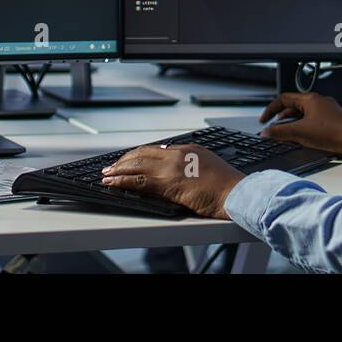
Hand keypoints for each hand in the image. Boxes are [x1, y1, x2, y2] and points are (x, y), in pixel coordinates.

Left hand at [100, 144, 243, 218]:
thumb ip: (192, 164)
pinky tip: (112, 183)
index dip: (140, 154)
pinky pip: (137, 180)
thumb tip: (179, 169)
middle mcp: (177, 154)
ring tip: (106, 174)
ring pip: (136, 165)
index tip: (130, 159)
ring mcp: (171, 168)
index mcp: (188, 149)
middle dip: (125, 159)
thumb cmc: (227, 185)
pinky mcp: (167, 183)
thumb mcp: (208, 166)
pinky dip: (121, 180)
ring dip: (118, 169)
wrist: (235, 192)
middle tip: (112, 165)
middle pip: (142, 153)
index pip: (156, 149)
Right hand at [260, 92, 341, 158]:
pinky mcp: (334, 119)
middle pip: (293, 107)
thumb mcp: (299, 133)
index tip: (265, 119)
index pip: (284, 99)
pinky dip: (305, 127)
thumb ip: (279, 132)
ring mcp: (328, 110)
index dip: (271, 110)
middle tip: (275, 130)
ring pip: (304, 115)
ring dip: (293, 124)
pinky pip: (314, 121)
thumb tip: (267, 132)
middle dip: (282, 119)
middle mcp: (319, 101)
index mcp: (310, 99)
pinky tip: (304, 138)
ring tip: (288, 136)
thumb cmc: (332, 133)